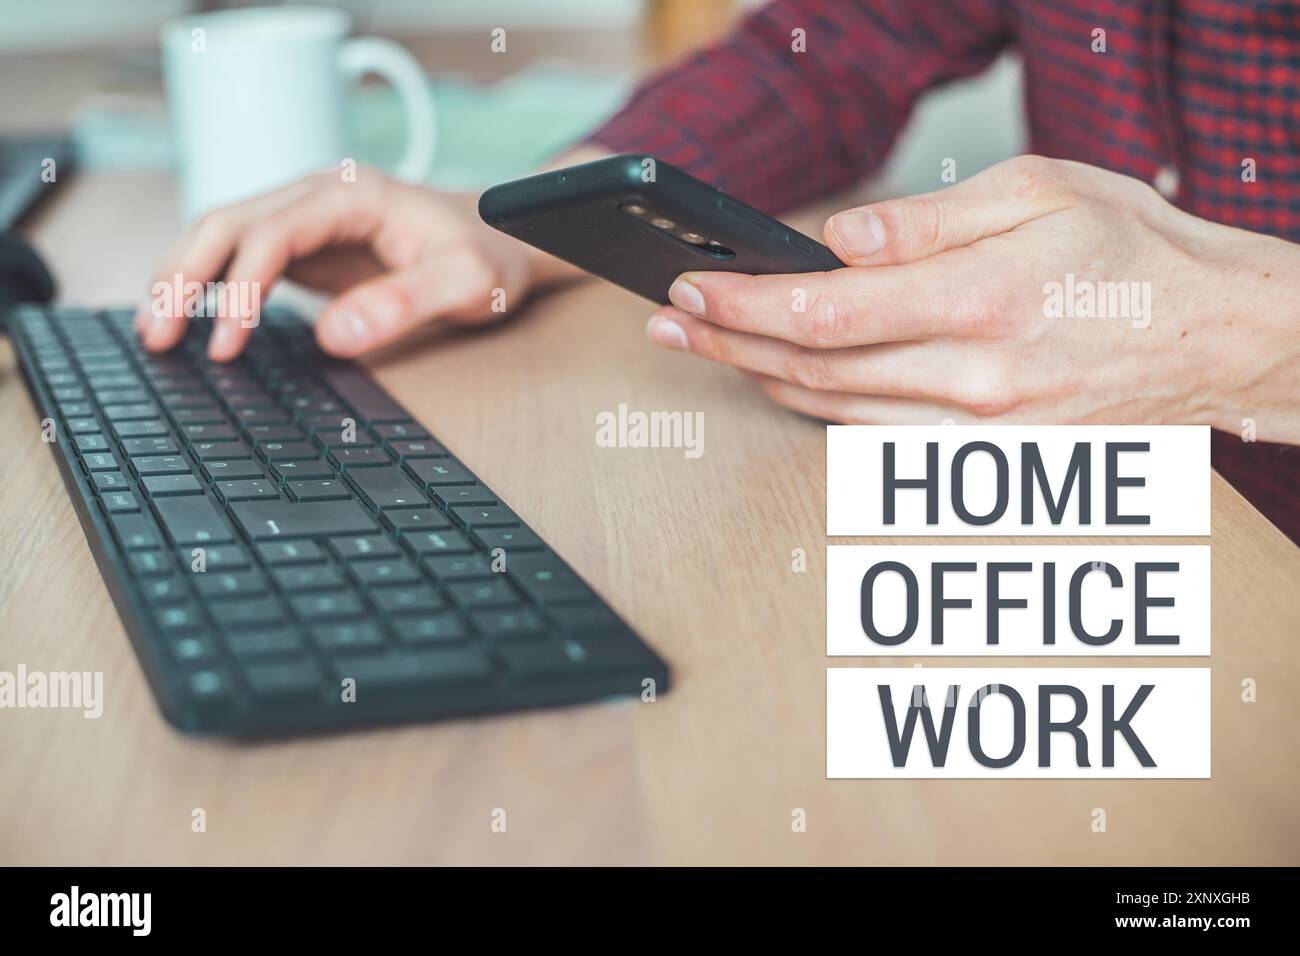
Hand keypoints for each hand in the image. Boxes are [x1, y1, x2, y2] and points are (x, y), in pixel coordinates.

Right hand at [136, 160, 590, 360]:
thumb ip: (407, 303)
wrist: (505, 240)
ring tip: (155, 332)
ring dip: (182, 278)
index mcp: (351, 195)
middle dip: (183, 276)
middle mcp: (318, 196)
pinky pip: (241, 256)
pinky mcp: (304, 244)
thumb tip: (334, 334)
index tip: (229, 345)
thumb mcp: (468, 283)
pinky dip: (208, 285)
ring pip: (220, 234)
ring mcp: (306, 217)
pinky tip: (190, 321)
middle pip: (225, 222)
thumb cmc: (491, 256)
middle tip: (157, 336)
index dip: (241, 287)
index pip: (272, 232)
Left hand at [646, 155, 1299, 442]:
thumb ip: (931, 221)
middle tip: (671, 324)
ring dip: (758, 381)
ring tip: (707, 350)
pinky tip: (783, 384)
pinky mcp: (985, 458)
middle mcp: (975, 379)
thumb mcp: (1044, 194)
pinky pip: (877, 439)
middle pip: (814, 371)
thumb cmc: (1137, 255)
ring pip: (835, 413)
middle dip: (727, 345)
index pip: (827, 312)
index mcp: (985, 300)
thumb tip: (839, 238)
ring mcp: (980, 432)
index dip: (745, 304)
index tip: (692, 289)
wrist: (1215, 340)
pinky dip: (819, 410)